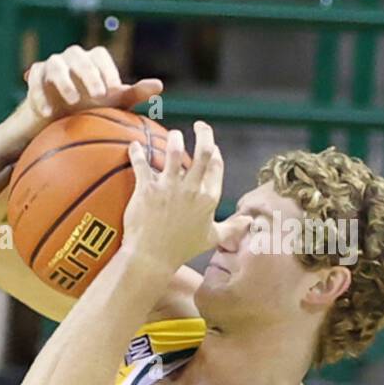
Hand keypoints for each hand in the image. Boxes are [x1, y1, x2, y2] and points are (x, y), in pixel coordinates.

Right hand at [24, 44, 162, 120]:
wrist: (54, 121)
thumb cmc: (86, 109)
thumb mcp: (111, 104)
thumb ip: (133, 94)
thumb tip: (159, 85)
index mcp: (91, 60)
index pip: (100, 56)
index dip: (108, 71)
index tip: (114, 91)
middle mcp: (71, 58)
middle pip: (79, 56)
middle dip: (90, 74)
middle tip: (100, 96)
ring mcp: (50, 65)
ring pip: (56, 64)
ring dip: (65, 81)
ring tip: (72, 101)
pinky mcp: (34, 77)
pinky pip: (34, 81)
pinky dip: (39, 94)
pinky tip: (47, 112)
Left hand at [122, 121, 239, 269]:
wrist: (152, 259)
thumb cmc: (181, 250)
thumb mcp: (212, 238)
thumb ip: (233, 228)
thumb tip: (250, 222)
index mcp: (209, 198)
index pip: (216, 166)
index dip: (215, 153)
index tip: (211, 146)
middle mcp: (191, 189)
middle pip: (203, 151)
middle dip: (203, 133)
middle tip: (199, 125)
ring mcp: (168, 187)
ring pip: (174, 150)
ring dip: (174, 138)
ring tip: (172, 134)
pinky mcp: (146, 189)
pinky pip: (141, 163)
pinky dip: (136, 151)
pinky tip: (133, 145)